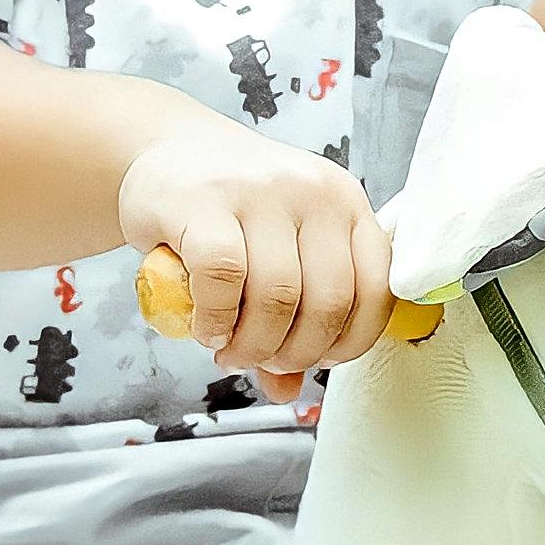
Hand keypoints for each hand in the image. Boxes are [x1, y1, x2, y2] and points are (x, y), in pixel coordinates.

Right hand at [118, 128, 396, 401]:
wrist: (167, 152)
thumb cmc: (230, 212)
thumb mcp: (275, 255)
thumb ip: (290, 321)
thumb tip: (288, 391)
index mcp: (347, 204)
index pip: (377, 289)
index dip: (349, 342)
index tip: (315, 359)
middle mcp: (314, 191)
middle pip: (327, 301)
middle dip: (294, 352)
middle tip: (260, 359)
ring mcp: (260, 190)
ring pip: (278, 295)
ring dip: (252, 344)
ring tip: (229, 350)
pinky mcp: (203, 200)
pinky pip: (222, 277)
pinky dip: (215, 319)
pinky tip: (205, 327)